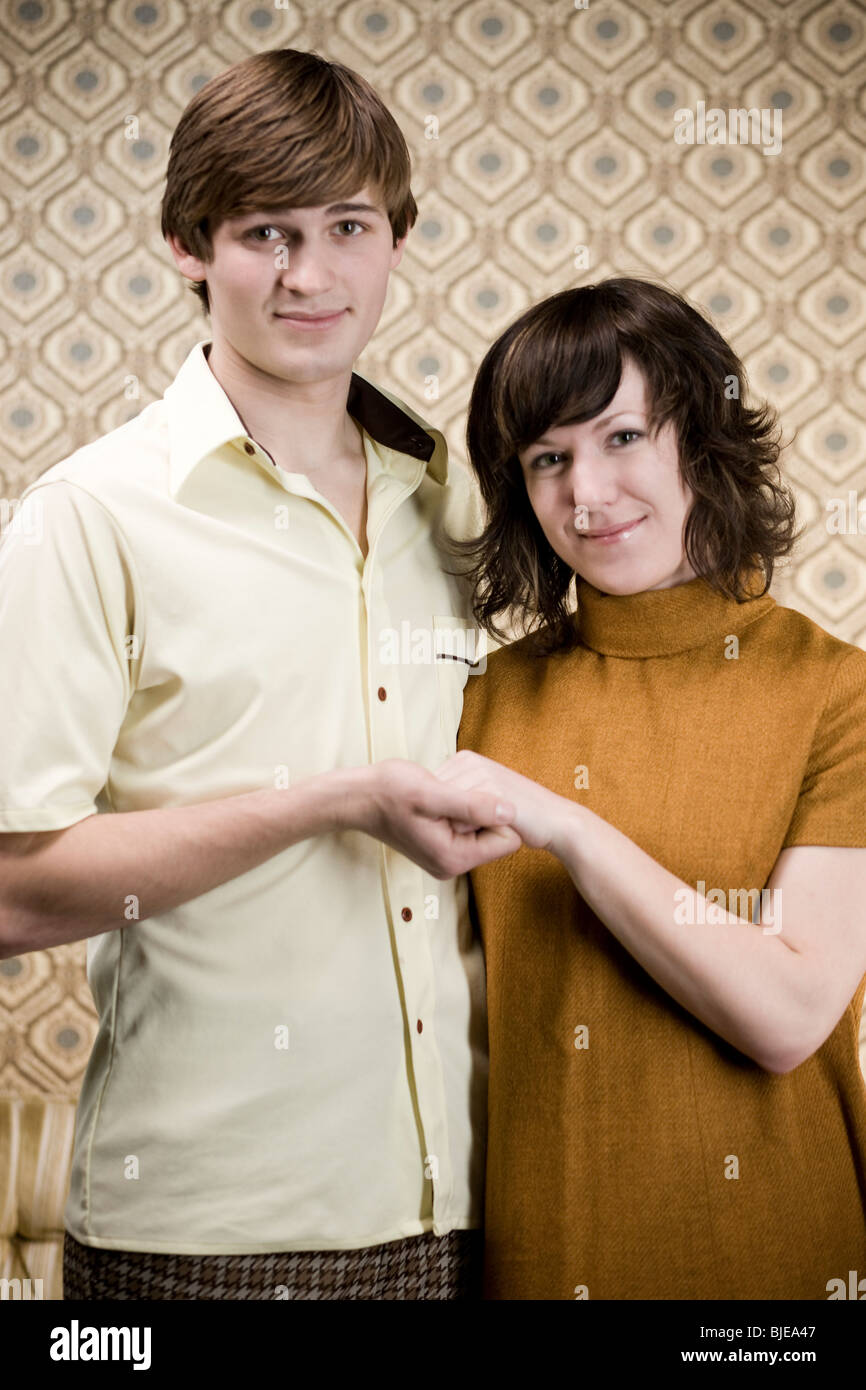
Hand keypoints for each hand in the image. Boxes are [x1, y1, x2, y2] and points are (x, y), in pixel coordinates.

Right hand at [353, 759, 521, 878]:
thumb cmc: (388, 792)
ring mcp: (445, 856)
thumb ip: (473, 805)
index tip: (473, 795)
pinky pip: (467, 827)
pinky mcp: (439, 844)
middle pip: (496, 836)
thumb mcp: (432, 793)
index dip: (498, 812)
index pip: (507, 839)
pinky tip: (438, 798)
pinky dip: (459, 809)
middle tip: (454, 793)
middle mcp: (451, 864)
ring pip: (482, 829)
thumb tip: (512, 810)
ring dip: (470, 808)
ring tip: (443, 795)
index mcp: (454, 857)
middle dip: (484, 811)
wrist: (357, 796)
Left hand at [434, 750, 576, 853]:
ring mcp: (481, 772)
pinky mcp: (492, 789)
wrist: (557, 821)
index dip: (445, 815)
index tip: (470, 819)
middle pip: (435, 803)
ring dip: (462, 829)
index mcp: (464, 759)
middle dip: (450, 821)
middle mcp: (469, 760)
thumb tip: (418, 807)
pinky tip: (494, 829)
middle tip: (482, 824)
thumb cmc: (516, 816)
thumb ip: (455, 797)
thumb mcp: (480, 800)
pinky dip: (472, 833)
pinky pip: (461, 821)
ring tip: (489, 825)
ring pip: (446, 814)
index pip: (431, 793)